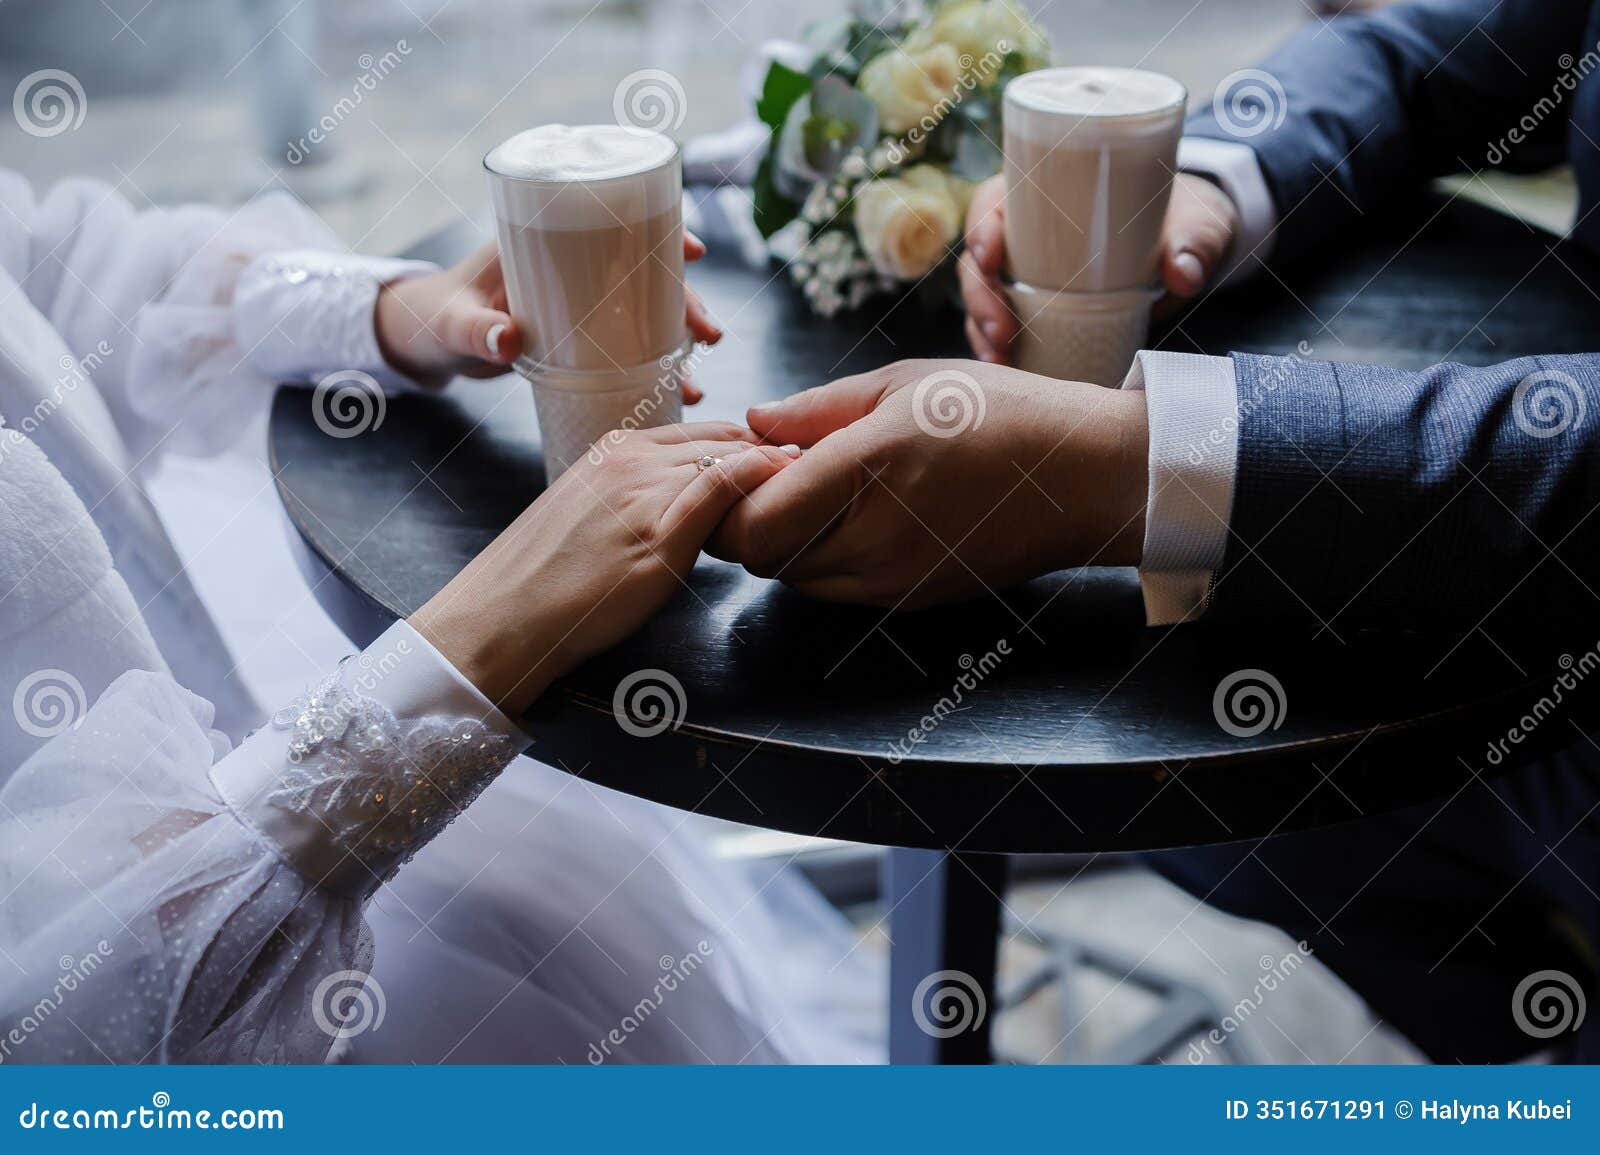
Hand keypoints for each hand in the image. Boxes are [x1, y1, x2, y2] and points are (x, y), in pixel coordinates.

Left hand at [375, 234, 723, 398]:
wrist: (429, 342)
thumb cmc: (436, 318)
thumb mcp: (454, 325)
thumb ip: (474, 332)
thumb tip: (504, 339)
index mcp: (546, 240)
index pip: (615, 222)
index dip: (660, 233)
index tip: (694, 252)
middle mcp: (572, 265)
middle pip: (644, 273)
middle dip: (684, 302)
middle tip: (709, 336)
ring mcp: (580, 299)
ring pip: (645, 310)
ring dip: (676, 340)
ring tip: (695, 380)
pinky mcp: (581, 331)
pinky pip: (629, 340)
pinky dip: (653, 364)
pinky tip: (674, 393)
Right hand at [410, 423, 796, 714]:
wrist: (503, 618)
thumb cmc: (545, 582)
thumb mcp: (591, 517)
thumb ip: (638, 500)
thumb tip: (685, 505)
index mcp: (613, 449)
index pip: (700, 432)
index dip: (745, 444)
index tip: (777, 461)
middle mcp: (629, 460)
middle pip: (721, 438)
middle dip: (767, 449)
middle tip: (806, 469)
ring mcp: (644, 493)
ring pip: (727, 457)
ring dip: (773, 465)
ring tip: (812, 479)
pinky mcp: (658, 535)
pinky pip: (722, 486)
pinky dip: (761, 477)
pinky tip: (788, 484)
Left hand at [708, 360, 1147, 606]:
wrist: (1082, 477)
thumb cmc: (1002, 416)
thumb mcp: (904, 386)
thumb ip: (818, 410)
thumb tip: (755, 421)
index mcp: (867, 470)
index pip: (752, 520)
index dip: (727, 497)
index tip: (741, 460)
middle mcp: (874, 540)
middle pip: (762, 557)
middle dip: (750, 517)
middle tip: (772, 472)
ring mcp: (893, 580)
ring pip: (795, 577)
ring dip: (786, 541)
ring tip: (816, 490)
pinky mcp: (909, 601)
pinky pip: (837, 588)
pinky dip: (824, 557)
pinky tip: (852, 514)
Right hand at [959, 172, 1239, 363]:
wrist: (1192, 245)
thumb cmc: (1184, 217)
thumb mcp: (1194, 223)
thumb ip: (1193, 243)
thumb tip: (1183, 273)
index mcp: (1048, 195)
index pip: (994, 203)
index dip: (981, 228)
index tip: (989, 255)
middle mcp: (1027, 234)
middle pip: (980, 263)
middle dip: (980, 299)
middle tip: (1001, 332)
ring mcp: (1028, 275)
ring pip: (985, 300)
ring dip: (982, 332)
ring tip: (1000, 359)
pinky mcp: (1038, 309)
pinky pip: (1003, 327)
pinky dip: (997, 349)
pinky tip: (1004, 371)